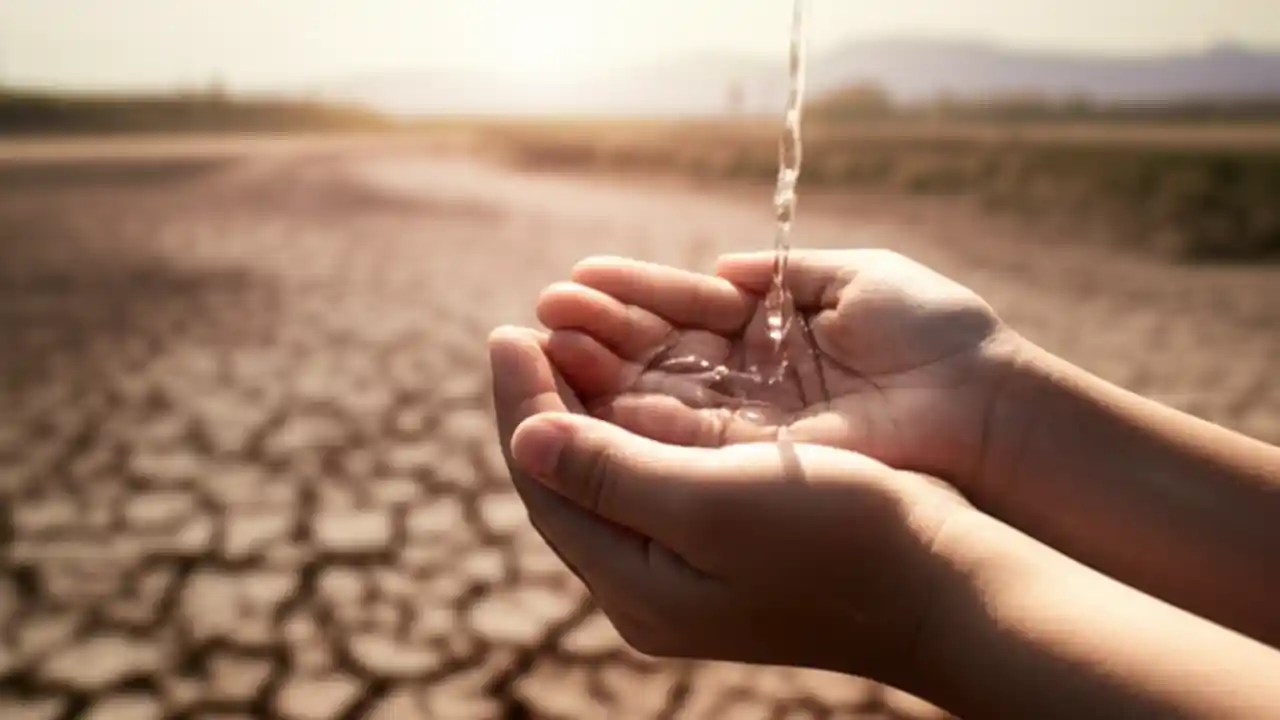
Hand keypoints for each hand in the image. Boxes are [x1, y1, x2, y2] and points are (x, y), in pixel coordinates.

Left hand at [491, 326, 972, 680]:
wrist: (942, 584)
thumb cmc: (837, 541)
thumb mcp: (709, 504)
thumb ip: (609, 471)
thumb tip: (523, 435)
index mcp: (633, 586)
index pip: (544, 483)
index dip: (520, 403)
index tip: (508, 330)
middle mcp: (648, 583)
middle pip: (568, 478)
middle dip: (544, 398)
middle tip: (526, 326)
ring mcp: (687, 565)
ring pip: (609, 469)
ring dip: (585, 400)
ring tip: (565, 336)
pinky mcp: (725, 540)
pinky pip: (654, 469)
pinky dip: (634, 417)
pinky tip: (635, 379)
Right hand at [536, 250, 1022, 485]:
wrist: (990, 409)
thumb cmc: (940, 338)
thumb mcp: (863, 279)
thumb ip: (787, 274)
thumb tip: (722, 267)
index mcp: (774, 335)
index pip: (684, 313)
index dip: (632, 295)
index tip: (577, 277)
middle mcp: (752, 387)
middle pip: (657, 359)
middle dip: (598, 335)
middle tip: (541, 311)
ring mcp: (751, 432)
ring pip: (655, 402)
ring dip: (598, 376)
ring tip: (542, 345)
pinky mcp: (756, 471)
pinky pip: (680, 445)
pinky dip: (629, 422)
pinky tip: (583, 395)